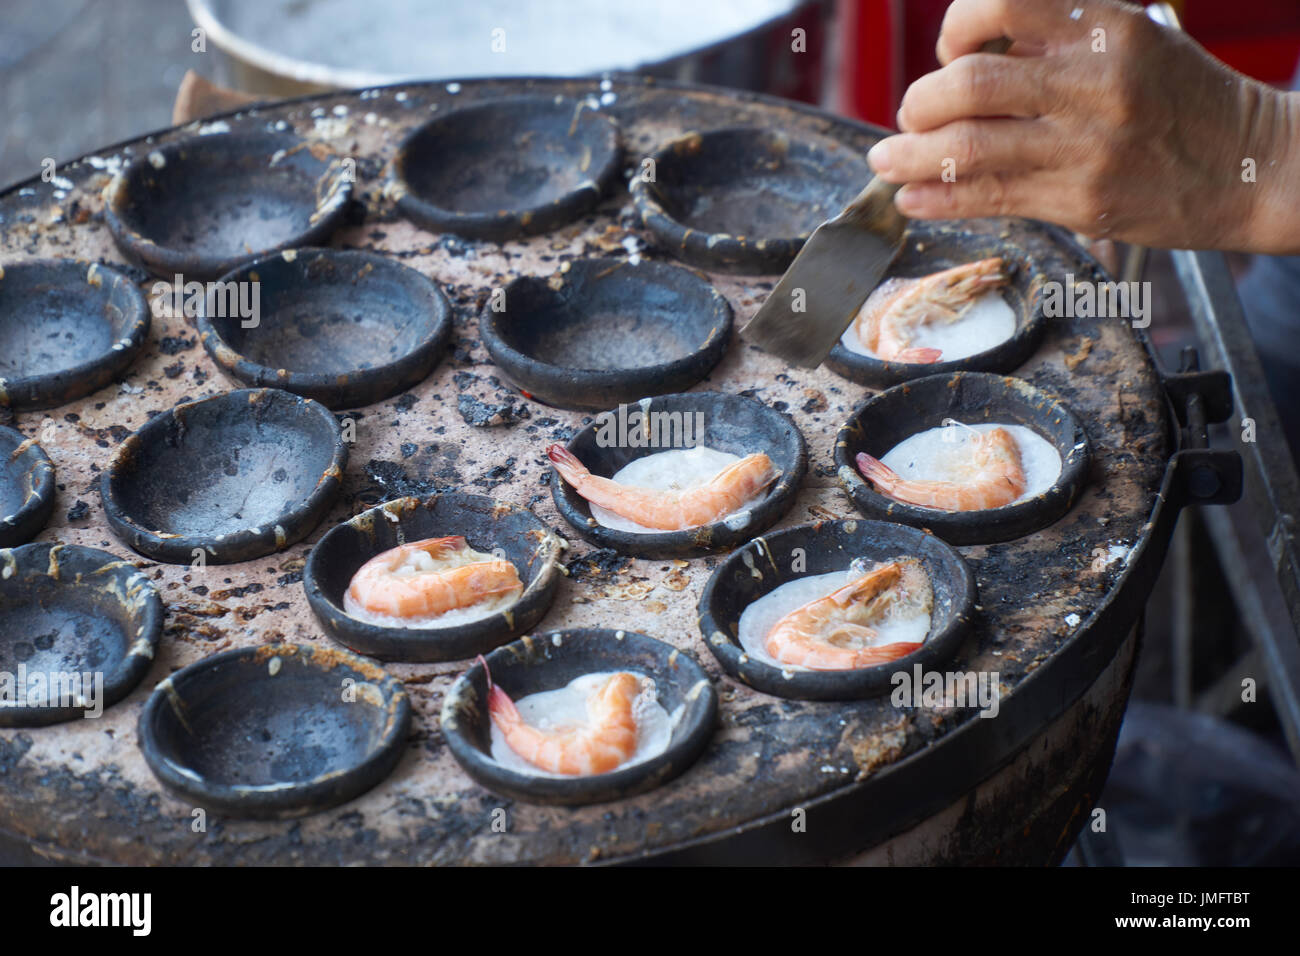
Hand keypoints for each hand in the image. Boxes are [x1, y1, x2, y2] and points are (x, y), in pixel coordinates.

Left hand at [865, 0, 1299, 253]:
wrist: (1251, 168)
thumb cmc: (1180, 102)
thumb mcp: (1132, 42)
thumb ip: (1055, 44)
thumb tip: (965, 60)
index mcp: (1105, 28)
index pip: (1001, 5)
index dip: (955, 29)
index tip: (948, 54)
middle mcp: (1094, 83)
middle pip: (970, 86)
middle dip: (920, 104)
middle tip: (908, 119)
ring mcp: (1087, 147)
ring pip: (969, 149)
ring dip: (911, 157)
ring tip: (886, 161)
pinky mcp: (1082, 201)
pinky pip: (990, 197)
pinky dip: (938, 197)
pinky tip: (914, 197)